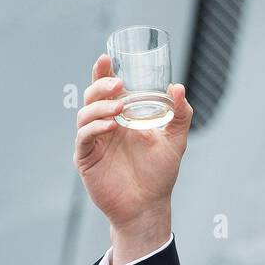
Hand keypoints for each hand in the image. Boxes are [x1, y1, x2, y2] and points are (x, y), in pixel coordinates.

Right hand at [73, 53, 192, 264]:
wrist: (149, 207)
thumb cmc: (159, 175)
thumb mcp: (175, 140)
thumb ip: (180, 114)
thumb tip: (178, 88)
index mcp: (120, 118)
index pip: (107, 90)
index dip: (102, 72)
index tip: (107, 57)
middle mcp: (104, 127)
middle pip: (92, 97)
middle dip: (100, 85)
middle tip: (118, 84)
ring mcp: (94, 143)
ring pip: (85, 115)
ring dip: (100, 107)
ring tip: (118, 109)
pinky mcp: (86, 159)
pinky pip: (84, 138)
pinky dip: (95, 128)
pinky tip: (111, 126)